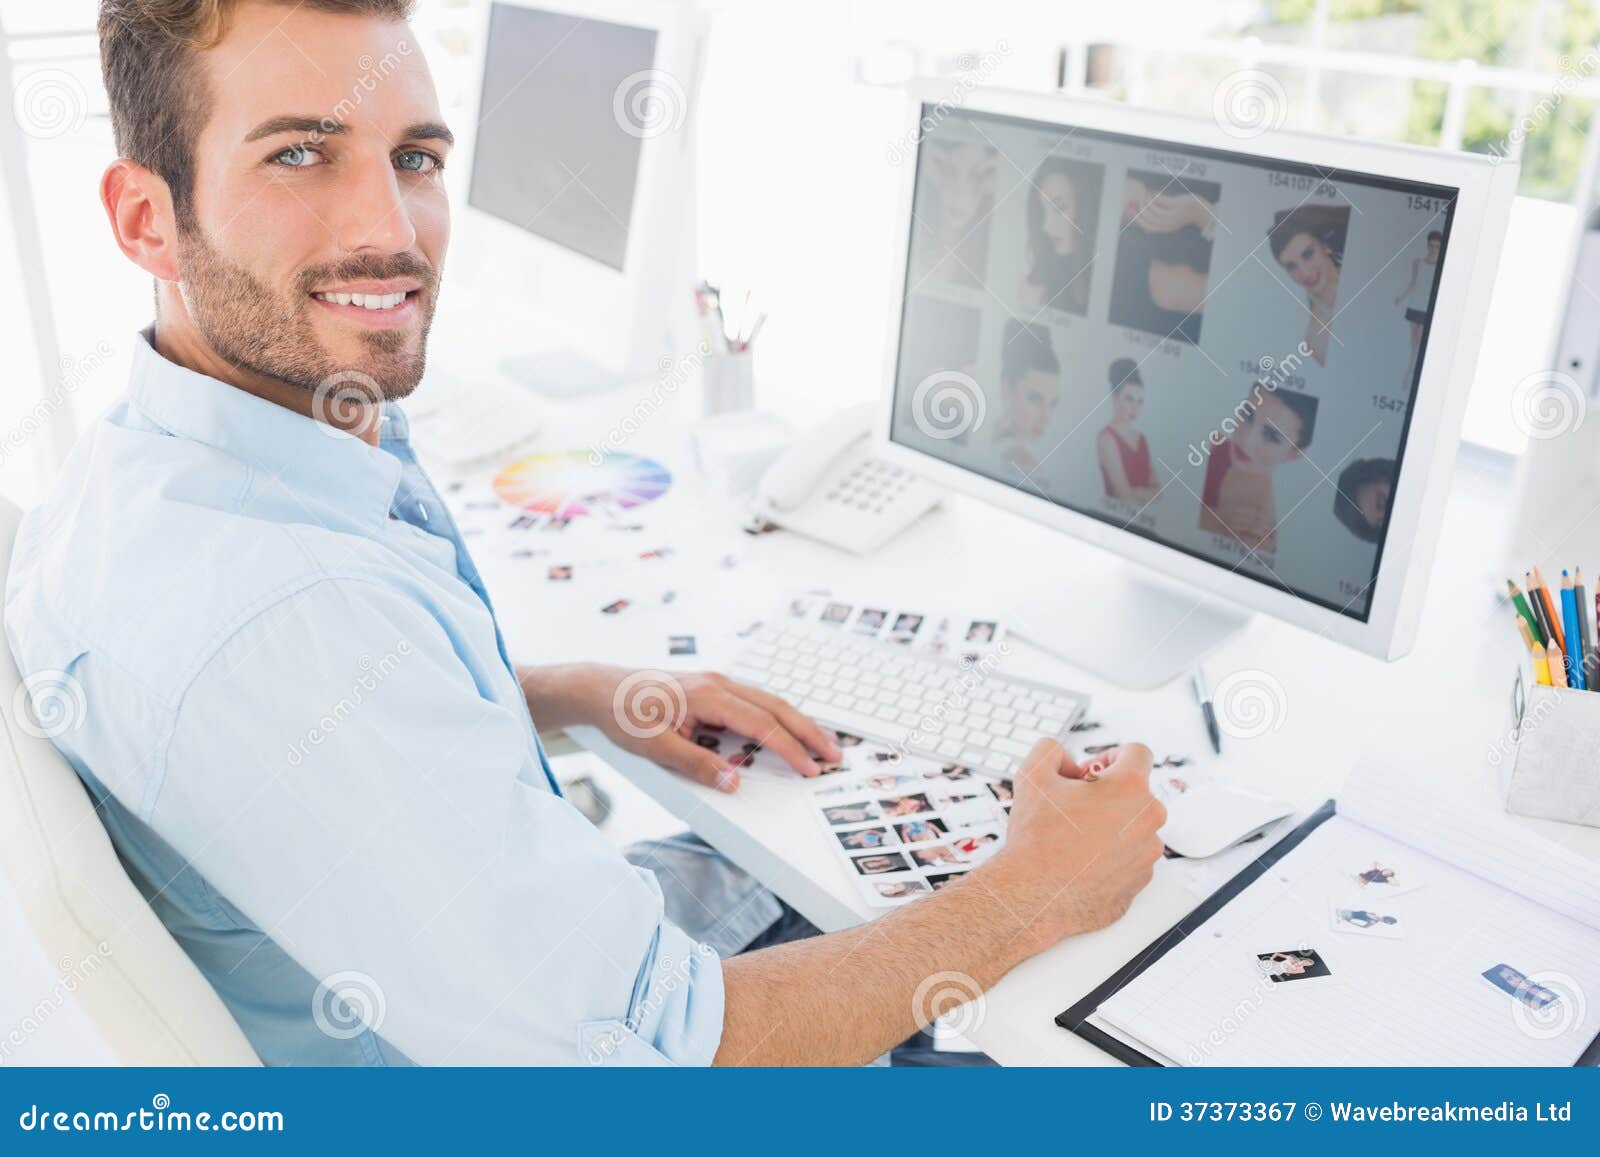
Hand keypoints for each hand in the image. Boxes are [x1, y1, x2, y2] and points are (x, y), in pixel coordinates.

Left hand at [598, 668, 840, 792]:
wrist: (600, 689)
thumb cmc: (624, 715)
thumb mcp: (656, 748)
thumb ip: (697, 765)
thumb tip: (734, 783)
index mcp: (709, 695)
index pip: (762, 724)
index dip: (790, 749)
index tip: (810, 769)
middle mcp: (719, 683)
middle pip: (776, 706)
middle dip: (808, 731)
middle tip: (834, 754)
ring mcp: (716, 683)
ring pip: (769, 700)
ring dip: (796, 722)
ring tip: (819, 744)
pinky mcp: (711, 688)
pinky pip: (754, 701)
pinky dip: (777, 716)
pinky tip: (784, 729)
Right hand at [975, 740, 1164, 957]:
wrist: (1034, 896)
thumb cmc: (1037, 840)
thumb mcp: (1033, 775)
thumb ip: (1051, 750)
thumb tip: (1066, 760)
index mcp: (1130, 788)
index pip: (1138, 752)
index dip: (1110, 756)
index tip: (1091, 774)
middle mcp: (1148, 820)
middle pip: (1135, 792)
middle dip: (1106, 794)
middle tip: (1073, 807)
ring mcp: (1147, 855)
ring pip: (1133, 828)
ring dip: (1109, 826)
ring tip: (1073, 838)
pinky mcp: (1139, 882)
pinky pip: (1129, 859)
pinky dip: (1110, 857)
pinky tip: (1080, 862)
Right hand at [1135, 192, 1209, 233]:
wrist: (1202, 210)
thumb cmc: (1184, 213)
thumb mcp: (1171, 219)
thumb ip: (1159, 221)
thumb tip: (1144, 220)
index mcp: (1167, 228)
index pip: (1149, 227)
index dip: (1139, 220)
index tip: (1132, 211)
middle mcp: (1170, 223)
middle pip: (1151, 219)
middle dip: (1141, 210)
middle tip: (1136, 201)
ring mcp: (1175, 214)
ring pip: (1155, 211)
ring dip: (1147, 202)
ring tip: (1144, 195)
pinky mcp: (1179, 205)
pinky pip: (1162, 201)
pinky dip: (1155, 197)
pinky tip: (1152, 192)